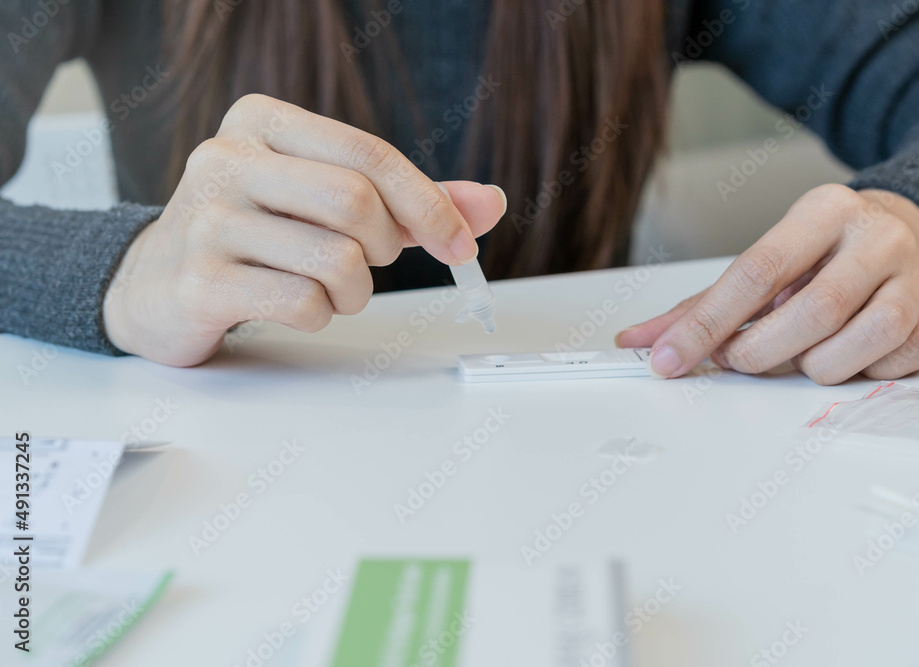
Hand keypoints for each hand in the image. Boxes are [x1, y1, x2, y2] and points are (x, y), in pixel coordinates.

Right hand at [103, 94, 505, 366]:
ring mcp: (207, 218)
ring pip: (336, 259)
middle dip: (386, 246)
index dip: (429, 203)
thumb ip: (406, 198)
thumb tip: (489, 203)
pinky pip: (302, 303)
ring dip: (356, 292)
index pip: (369, 154)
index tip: (459, 242)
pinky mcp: (200, 280)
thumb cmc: (255, 234)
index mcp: (262, 121)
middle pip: (355, 201)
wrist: (158, 282)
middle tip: (374, 263)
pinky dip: (321, 315)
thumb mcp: (324, 198)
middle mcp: (227, 158)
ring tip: (335, 291)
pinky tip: (296, 306)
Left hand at [616, 184, 918, 384]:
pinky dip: (859, 373)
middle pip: (809, 312)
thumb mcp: (769, 260)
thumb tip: (640, 340)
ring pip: (856, 343)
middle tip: (737, 359)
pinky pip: (893, 365)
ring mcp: (913, 277)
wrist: (912, 230)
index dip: (706, 323)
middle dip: (757, 352)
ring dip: (813, 366)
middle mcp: (874, 237)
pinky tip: (847, 353)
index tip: (667, 359)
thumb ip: (704, 304)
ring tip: (800, 353)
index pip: (754, 271)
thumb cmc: (826, 252)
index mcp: (822, 211)